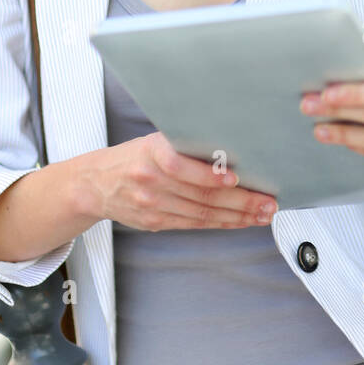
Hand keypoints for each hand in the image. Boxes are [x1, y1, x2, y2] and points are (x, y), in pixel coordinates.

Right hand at [82, 132, 278, 230]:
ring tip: (262, 214)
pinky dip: (221, 223)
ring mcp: (152, 205)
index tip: (236, 178)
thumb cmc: (135, 156)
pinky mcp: (155, 222)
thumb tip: (228, 147)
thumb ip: (183, 144)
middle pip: (201, 194)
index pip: (180, 165)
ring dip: (237, 216)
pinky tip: (240, 221)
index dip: (209, 174)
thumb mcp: (153, 140)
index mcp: (151, 152)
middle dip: (240, 201)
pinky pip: (194, 224)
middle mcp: (151, 180)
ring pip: (202, 213)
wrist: (96, 184)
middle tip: (267, 203)